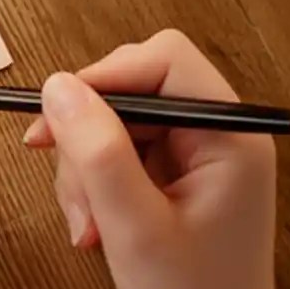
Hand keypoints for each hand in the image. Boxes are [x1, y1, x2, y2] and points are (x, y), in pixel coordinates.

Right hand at [24, 30, 275, 288]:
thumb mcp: (135, 228)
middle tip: (61, 169)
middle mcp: (217, 137)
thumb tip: (58, 87)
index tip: (59, 109)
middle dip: (89, 132)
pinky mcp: (172, 176)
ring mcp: (194, 156)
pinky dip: (92, 184)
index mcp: (231, 138)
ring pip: (114, 121)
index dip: (107, 74)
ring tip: (88, 223)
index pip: (165, 60)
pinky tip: (95, 224)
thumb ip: (99, 154)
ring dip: (84, 168)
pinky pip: (115, 152)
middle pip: (133, 88)